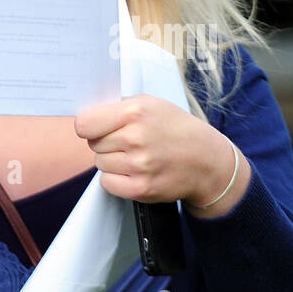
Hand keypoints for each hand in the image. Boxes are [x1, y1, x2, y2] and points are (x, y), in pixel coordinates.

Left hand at [74, 94, 249, 211]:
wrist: (208, 161)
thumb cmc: (176, 129)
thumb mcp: (152, 104)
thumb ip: (118, 107)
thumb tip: (86, 117)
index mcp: (136, 112)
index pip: (84, 124)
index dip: (90, 126)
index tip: (98, 128)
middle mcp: (136, 138)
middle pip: (93, 144)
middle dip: (107, 143)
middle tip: (131, 142)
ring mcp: (139, 165)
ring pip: (99, 163)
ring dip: (113, 161)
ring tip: (138, 156)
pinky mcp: (141, 188)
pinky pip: (107, 183)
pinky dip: (117, 179)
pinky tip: (136, 171)